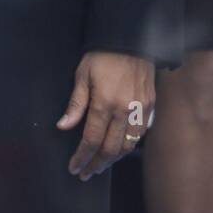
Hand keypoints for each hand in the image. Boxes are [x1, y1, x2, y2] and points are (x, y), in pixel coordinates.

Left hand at [56, 51, 154, 180]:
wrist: (130, 39)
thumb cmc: (102, 55)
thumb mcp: (82, 75)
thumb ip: (75, 103)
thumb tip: (63, 126)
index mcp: (104, 103)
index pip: (91, 140)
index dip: (81, 157)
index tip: (74, 168)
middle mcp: (124, 111)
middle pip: (110, 149)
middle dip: (96, 164)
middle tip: (86, 173)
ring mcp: (139, 110)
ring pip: (127, 146)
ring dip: (113, 160)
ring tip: (100, 164)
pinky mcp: (150, 106)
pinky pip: (140, 134)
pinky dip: (129, 146)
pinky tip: (119, 149)